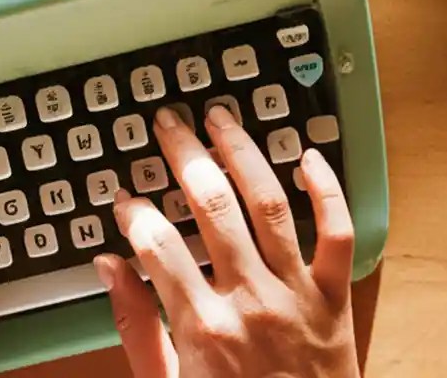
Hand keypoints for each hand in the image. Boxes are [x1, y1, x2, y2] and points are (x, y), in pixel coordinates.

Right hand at [94, 105, 358, 377]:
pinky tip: (307, 157)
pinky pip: (337, 234)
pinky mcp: (335, 299)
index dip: (135, 212)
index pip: (157, 244)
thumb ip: (134, 324)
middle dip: (184, 156)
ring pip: (269, 205)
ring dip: (243, 154)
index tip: (126, 197)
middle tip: (169, 124)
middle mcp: (250, 300)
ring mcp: (296, 295)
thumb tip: (109, 265)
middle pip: (210, 207)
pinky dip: (327, 191)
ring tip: (222, 120)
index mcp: (203, 326)